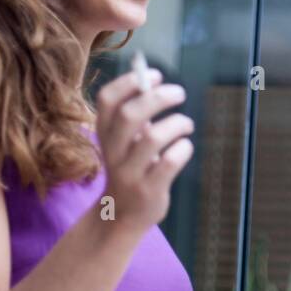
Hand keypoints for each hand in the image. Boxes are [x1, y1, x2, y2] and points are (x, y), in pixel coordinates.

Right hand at [94, 66, 194, 237]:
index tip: (154, 75)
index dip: (130, 82)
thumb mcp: (127, 141)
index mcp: (104, 134)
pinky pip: (169, 163)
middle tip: (179, 93)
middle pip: (129, 115)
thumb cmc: (132, 167)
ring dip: (176, 124)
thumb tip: (152, 80)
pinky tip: (184, 147)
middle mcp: (112, 152)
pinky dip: (183, 149)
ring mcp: (129, 172)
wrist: (122, 216)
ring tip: (186, 125)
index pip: (107, 99)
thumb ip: (137, 115)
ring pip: (152, 138)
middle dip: (157, 98)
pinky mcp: (148, 190)